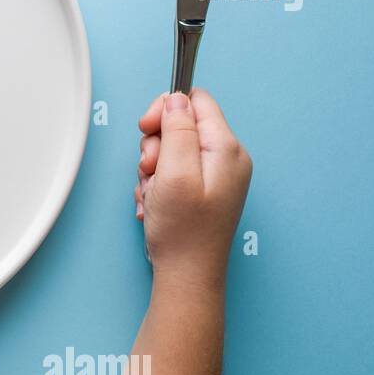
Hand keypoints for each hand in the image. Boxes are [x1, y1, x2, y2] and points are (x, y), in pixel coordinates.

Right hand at [134, 88, 250, 282]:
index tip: (147, 129)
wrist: (187, 275)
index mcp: (226, 149)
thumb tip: (175, 99)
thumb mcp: (175, 173)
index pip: (196, 101)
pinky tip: (156, 204)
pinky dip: (157, 185)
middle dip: (155, 146)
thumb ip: (177, 130)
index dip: (165, 109)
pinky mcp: (201, 190)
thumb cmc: (184, 232)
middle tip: (151, 171)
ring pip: (170, 150)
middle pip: (180, 125)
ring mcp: (214, 176)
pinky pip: (171, 172)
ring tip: (154, 195)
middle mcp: (225, 159)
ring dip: (152, 170)